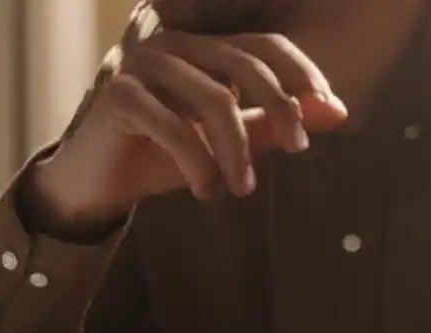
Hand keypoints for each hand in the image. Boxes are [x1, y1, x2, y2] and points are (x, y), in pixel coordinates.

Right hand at [23, 31, 349, 236]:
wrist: (93, 185)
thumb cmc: (158, 159)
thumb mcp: (225, 143)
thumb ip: (272, 124)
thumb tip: (337, 113)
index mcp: (200, 46)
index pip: (263, 45)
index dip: (301, 73)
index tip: (328, 110)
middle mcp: (172, 44)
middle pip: (244, 65)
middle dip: (279, 108)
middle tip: (298, 149)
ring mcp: (142, 65)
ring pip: (214, 100)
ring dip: (237, 151)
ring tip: (242, 189)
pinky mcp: (118, 95)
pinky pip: (174, 128)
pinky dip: (199, 165)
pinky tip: (206, 191)